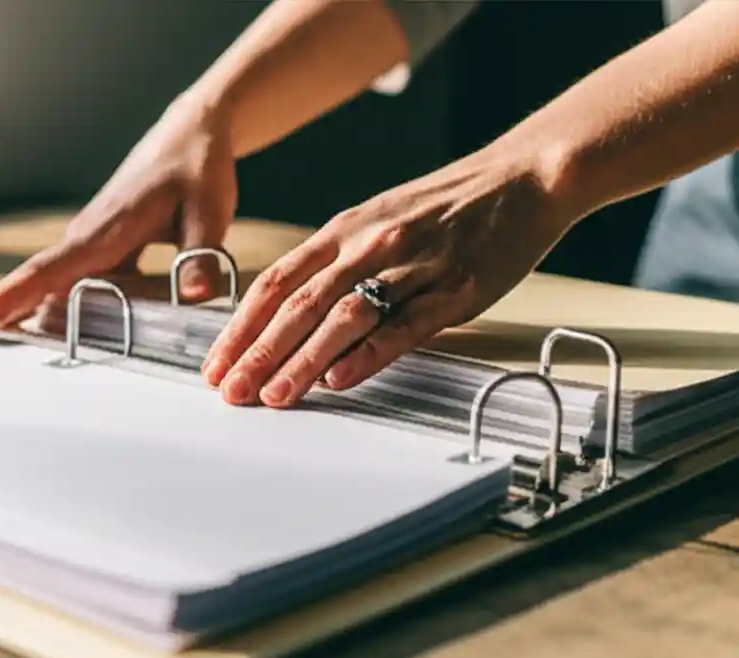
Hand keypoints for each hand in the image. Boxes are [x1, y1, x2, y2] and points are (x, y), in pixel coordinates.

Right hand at [0, 97, 238, 341]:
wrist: (192, 133)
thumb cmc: (197, 167)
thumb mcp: (210, 211)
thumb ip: (202, 256)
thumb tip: (197, 296)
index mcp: (104, 230)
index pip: (40, 273)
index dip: (0, 303)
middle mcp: (88, 237)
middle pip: (33, 285)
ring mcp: (92, 241)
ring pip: (53, 285)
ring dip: (24, 313)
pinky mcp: (104, 245)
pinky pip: (77, 281)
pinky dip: (62, 304)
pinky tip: (63, 331)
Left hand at [201, 149, 575, 406]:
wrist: (522, 179)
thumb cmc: (446, 207)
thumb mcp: (377, 222)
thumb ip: (335, 266)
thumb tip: (290, 319)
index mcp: (344, 230)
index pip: (276, 283)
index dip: (241, 327)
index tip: (216, 363)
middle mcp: (370, 245)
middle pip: (299, 304)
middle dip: (257, 352)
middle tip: (230, 391)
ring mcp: (412, 266)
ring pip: (343, 317)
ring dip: (302, 361)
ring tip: (274, 396)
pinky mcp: (454, 289)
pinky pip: (404, 326)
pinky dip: (368, 354)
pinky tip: (341, 379)